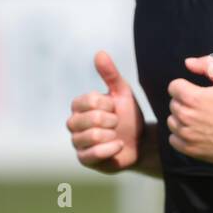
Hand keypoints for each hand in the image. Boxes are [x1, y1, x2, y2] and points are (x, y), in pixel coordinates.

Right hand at [67, 50, 143, 171]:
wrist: (140, 142)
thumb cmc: (129, 116)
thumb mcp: (123, 93)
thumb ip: (110, 74)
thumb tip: (100, 53)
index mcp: (79, 105)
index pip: (91, 100)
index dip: (109, 105)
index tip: (116, 108)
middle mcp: (73, 122)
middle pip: (93, 119)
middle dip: (113, 121)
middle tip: (117, 123)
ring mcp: (76, 142)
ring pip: (94, 136)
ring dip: (113, 135)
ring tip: (116, 134)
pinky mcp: (83, 159)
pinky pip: (95, 153)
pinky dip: (112, 148)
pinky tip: (118, 145)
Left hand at [167, 55, 212, 165]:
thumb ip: (209, 65)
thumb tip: (189, 63)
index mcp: (193, 98)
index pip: (174, 87)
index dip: (185, 86)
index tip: (197, 92)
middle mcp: (186, 116)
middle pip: (173, 104)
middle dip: (185, 102)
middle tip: (203, 106)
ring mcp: (186, 134)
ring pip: (172, 121)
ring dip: (182, 119)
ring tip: (200, 119)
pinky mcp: (189, 149)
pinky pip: (173, 139)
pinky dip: (181, 136)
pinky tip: (196, 132)